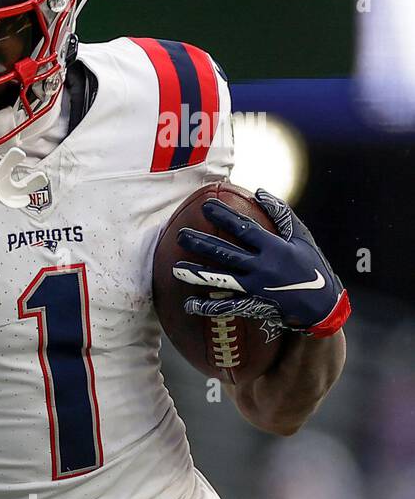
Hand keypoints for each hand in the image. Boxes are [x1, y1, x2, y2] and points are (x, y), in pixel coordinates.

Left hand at [172, 188, 349, 336]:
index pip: (245, 228)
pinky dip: (209, 306)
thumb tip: (259, 191)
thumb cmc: (311, 265)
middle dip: (201, 244)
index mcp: (276, 248)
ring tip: (176, 269)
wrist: (324, 306)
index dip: (224, 216)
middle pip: (226, 253)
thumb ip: (281, 214)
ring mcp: (258, 288)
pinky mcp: (255, 306)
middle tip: (180, 236)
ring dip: (197, 274)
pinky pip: (228, 307)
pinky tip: (189, 304)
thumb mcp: (302, 238)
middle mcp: (264, 267)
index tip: (206, 206)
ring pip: (222, 279)